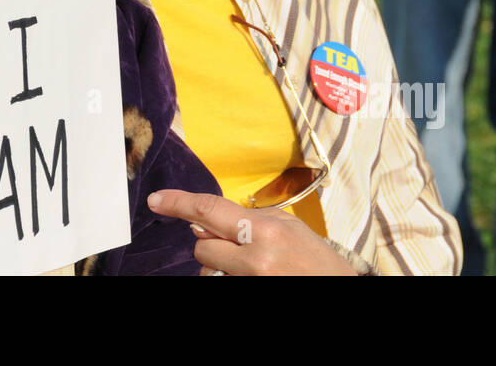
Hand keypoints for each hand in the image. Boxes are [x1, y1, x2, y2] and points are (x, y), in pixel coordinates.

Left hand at [147, 189, 358, 274]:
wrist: (338, 290)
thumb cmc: (313, 259)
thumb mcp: (286, 227)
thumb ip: (245, 219)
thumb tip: (201, 224)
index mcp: (265, 231)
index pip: (209, 210)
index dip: (179, 203)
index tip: (157, 200)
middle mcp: (255, 259)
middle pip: (202, 248)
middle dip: (213, 245)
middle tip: (239, 246)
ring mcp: (251, 283)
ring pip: (209, 271)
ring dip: (222, 266)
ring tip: (255, 266)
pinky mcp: (247, 295)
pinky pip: (222, 283)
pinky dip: (230, 277)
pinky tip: (254, 275)